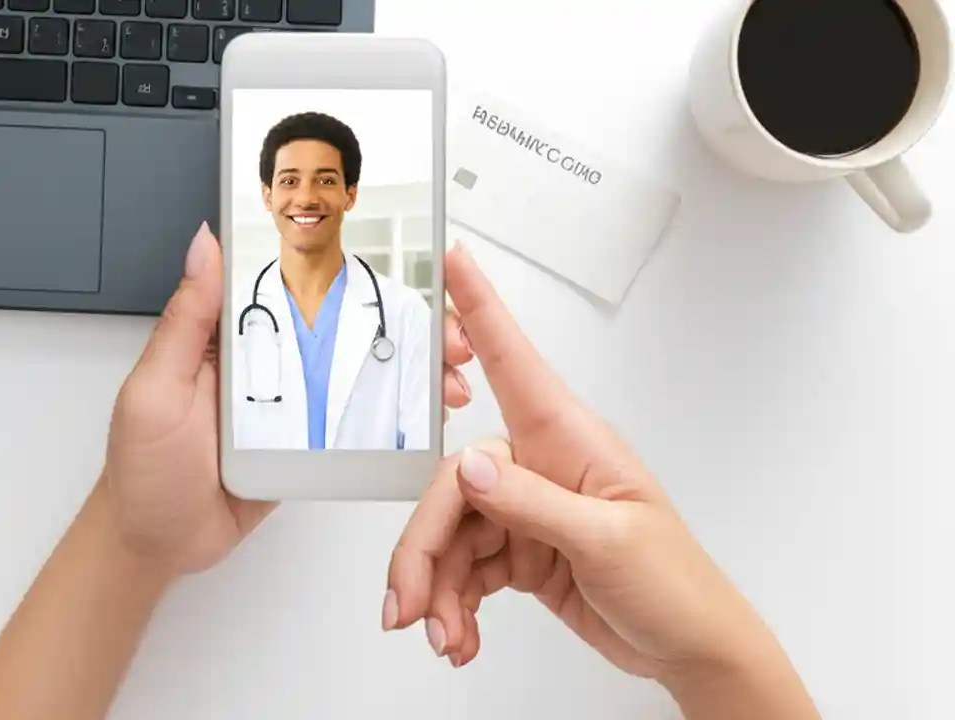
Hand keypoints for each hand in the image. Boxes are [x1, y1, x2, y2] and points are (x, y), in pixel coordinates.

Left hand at [101, 224, 475, 576]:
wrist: (154, 547)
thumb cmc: (142, 470)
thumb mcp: (156, 388)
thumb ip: (186, 320)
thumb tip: (205, 245)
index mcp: (228, 336)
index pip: (293, 285)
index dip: (349, 273)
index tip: (402, 265)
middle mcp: (263, 362)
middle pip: (339, 326)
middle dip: (402, 321)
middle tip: (447, 332)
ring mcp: (288, 404)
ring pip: (355, 372)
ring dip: (407, 369)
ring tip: (448, 376)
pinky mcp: (303, 444)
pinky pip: (351, 422)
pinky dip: (391, 417)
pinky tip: (425, 415)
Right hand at [385, 245, 816, 715]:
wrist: (688, 646)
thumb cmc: (675, 583)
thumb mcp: (610, 542)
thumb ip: (535, 501)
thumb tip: (468, 466)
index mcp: (569, 440)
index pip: (514, 360)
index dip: (482, 306)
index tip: (455, 259)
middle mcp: (540, 465)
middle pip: (451, 484)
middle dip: (424, 548)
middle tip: (411, 602)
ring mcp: (527, 509)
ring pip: (450, 531)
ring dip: (437, 586)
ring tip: (444, 633)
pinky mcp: (517, 549)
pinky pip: (464, 566)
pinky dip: (453, 602)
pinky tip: (459, 633)